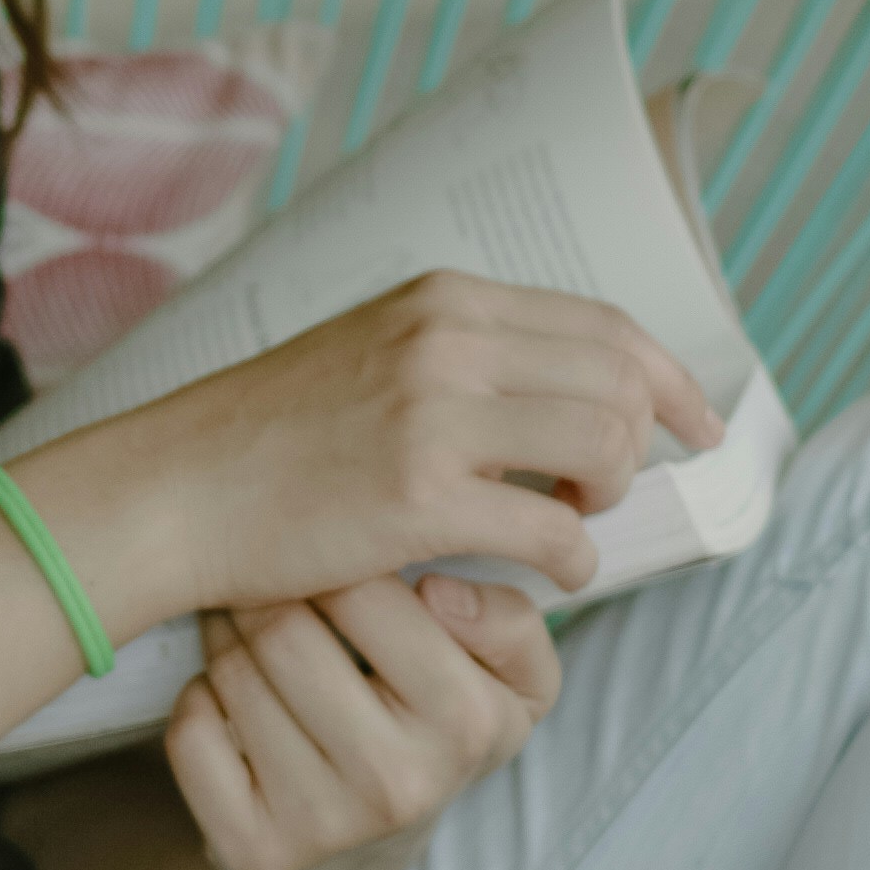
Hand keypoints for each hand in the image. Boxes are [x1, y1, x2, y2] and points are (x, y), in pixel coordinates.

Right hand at [44, 270, 721, 640]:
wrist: (174, 485)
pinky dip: (569, 559)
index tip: (695, 421)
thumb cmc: (266, 436)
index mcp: (442, 299)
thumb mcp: (371, 351)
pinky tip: (541, 570)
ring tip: (566, 524)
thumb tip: (561, 396)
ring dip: (604, 498)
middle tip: (611, 491)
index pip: (601, 322)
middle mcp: (447, 340)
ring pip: (602, 445)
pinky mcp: (420, 496)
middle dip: (641, 443)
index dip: (666, 377)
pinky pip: (553, 529)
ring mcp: (435, 414)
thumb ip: (462, 358)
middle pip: (618, 379)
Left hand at [165, 570, 561, 869]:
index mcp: (467, 722)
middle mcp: (397, 783)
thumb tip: (439, 590)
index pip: (364, 589)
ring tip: (249, 634)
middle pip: (282, 628)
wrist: (364, 854)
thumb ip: (508, 620)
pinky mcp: (255, 851)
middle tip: (270, 585)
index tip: (332, 560)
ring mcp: (322, 827)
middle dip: (267, 592)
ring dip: (227, 637)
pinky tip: (232, 706)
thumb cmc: (435, 731)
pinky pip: (191, 732)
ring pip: (231, 674)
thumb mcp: (509, 678)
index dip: (334, 558)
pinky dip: (200, 701)